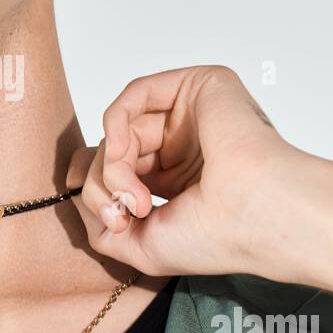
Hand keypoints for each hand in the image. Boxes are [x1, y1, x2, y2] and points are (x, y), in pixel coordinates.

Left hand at [66, 64, 323, 280]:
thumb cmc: (215, 236)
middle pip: (114, 150)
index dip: (100, 193)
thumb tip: (78, 194)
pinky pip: (134, 95)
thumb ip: (100, 224)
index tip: (114, 222)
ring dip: (111, 165)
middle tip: (123, 214)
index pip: (119, 172)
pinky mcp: (198, 86)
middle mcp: (185, 145)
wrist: (254, 215)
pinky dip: (115, 126)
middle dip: (103, 184)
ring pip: (121, 127)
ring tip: (134, 196)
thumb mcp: (141, 246)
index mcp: (180, 179)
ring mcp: (192, 115)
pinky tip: (123, 154)